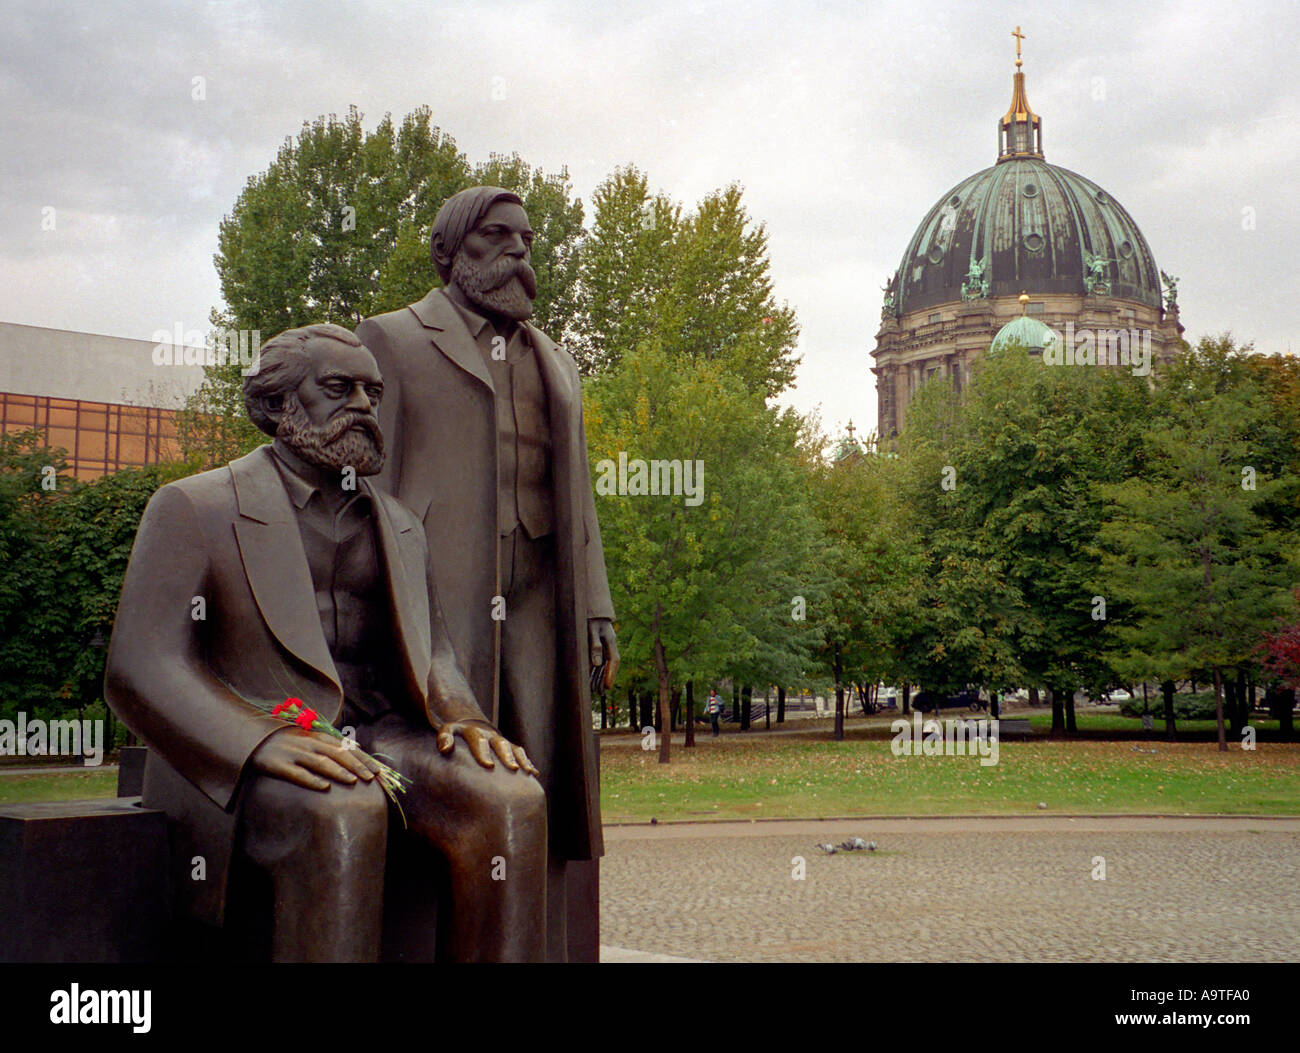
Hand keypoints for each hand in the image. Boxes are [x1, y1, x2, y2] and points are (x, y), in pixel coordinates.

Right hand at [250, 727, 381, 791]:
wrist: (253, 739)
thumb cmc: (287, 741)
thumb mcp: (310, 737)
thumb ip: (330, 743)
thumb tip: (357, 747)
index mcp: (318, 736)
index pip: (347, 747)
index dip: (364, 758)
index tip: (380, 771)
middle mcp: (308, 742)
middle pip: (338, 754)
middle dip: (357, 765)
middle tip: (372, 778)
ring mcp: (293, 753)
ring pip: (320, 762)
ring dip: (339, 771)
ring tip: (353, 781)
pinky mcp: (278, 764)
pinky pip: (297, 773)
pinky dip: (311, 779)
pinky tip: (323, 787)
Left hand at [436, 720, 539, 777]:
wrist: (471, 724)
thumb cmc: (457, 734)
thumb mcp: (448, 730)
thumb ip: (444, 738)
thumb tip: (444, 749)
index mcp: (474, 732)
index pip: (479, 741)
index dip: (483, 753)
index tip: (489, 765)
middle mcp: (490, 735)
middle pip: (500, 744)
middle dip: (507, 756)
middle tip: (513, 769)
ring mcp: (501, 740)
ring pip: (513, 748)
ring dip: (520, 760)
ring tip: (527, 772)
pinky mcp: (509, 746)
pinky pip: (520, 753)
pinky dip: (527, 762)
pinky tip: (534, 774)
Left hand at [588, 618, 618, 690]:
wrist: (590, 606)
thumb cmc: (591, 617)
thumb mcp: (592, 630)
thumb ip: (595, 646)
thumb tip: (597, 664)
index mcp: (611, 641)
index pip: (614, 661)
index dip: (611, 674)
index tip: (608, 686)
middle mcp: (609, 644)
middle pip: (609, 664)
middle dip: (606, 678)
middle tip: (601, 692)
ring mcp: (604, 644)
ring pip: (603, 663)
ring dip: (600, 675)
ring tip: (595, 688)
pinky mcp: (597, 643)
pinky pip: (598, 658)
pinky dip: (595, 668)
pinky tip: (589, 675)